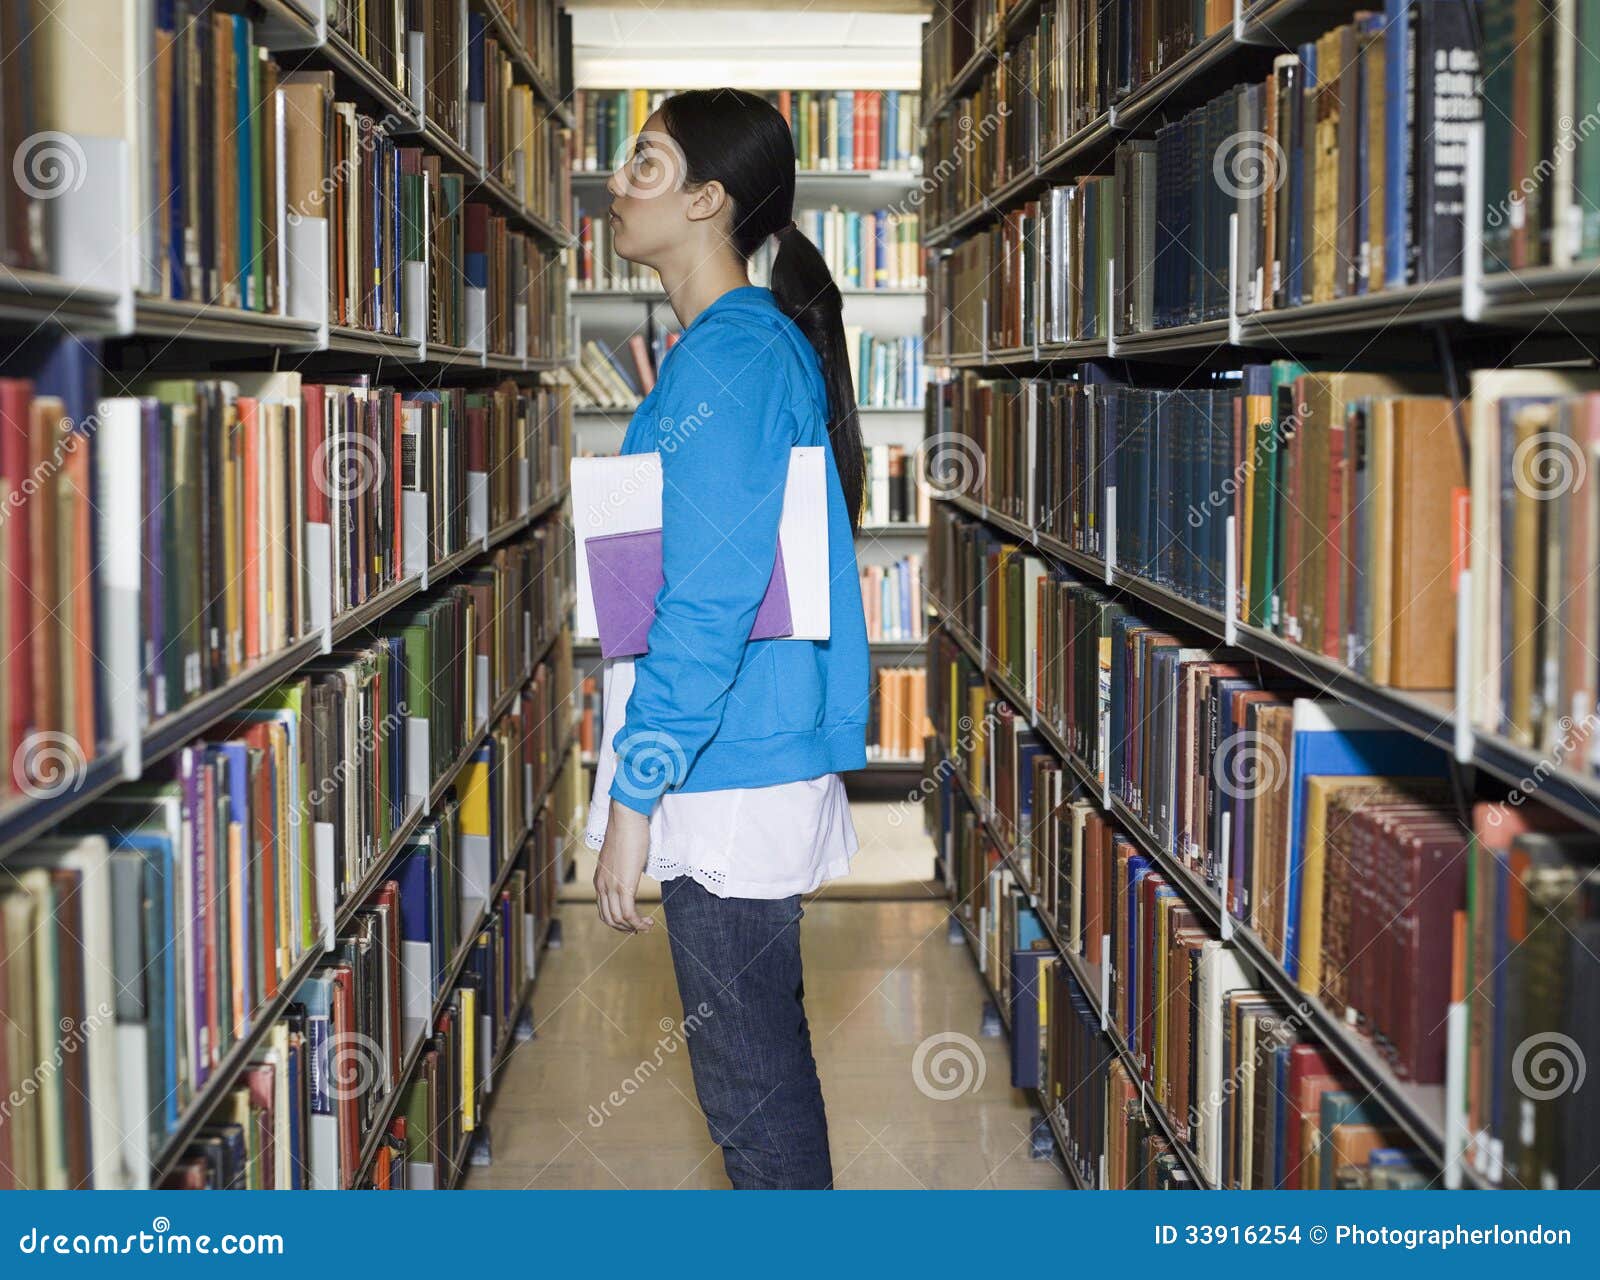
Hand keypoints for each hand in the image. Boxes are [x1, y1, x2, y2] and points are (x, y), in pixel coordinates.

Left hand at [594, 800, 654, 933]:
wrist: (626, 818)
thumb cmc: (627, 831)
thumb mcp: (621, 855)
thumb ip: (622, 867)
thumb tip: (630, 868)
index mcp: (599, 879)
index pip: (603, 910)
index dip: (618, 921)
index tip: (632, 922)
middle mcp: (602, 886)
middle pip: (609, 919)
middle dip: (625, 928)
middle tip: (640, 929)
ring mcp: (611, 887)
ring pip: (619, 920)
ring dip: (634, 927)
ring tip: (648, 926)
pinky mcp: (624, 885)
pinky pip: (629, 913)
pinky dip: (638, 923)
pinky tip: (649, 923)